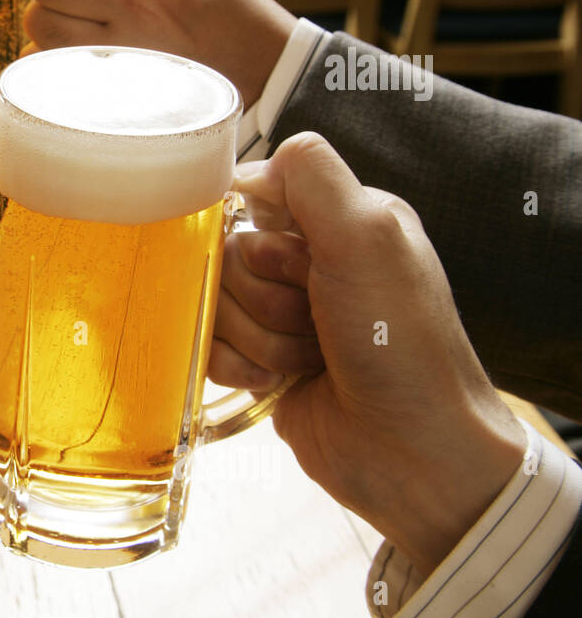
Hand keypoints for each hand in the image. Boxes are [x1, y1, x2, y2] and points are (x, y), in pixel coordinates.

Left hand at [26, 0, 296, 106]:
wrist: (263, 74)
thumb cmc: (219, 10)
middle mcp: (119, 39)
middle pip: (37, 16)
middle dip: (58, 3)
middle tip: (97, 3)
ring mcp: (112, 82)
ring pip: (41, 53)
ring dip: (60, 38)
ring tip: (103, 33)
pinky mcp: (108, 112)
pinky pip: (54, 88)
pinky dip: (63, 73)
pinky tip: (100, 64)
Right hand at [218, 132, 525, 578]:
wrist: (411, 451)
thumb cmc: (401, 344)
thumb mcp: (368, 237)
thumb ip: (312, 178)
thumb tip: (249, 166)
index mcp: (341, 219)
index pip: (254, 193)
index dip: (259, 231)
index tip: (294, 261)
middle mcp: (310, 261)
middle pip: (226, 251)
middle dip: (262, 292)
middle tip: (314, 317)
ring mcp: (281, 314)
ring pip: (213, 299)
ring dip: (257, 334)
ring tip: (308, 357)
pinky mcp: (256, 360)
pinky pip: (207, 344)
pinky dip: (237, 364)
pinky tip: (275, 381)